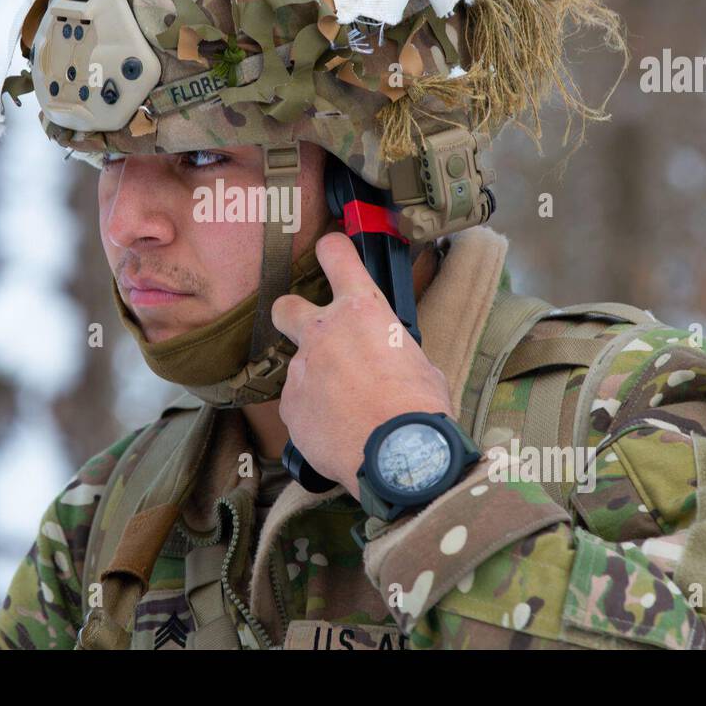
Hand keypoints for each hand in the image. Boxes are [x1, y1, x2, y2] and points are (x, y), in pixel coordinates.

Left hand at [271, 231, 454, 494]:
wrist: (397, 455)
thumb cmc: (419, 409)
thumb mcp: (419, 365)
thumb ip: (392, 351)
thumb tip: (390, 361)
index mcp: (362, 311)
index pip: (336, 256)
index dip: (332, 250)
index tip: (330, 250)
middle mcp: (323, 332)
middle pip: (286, 307)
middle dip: (293, 315)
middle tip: (311, 333)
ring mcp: (301, 369)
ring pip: (300, 367)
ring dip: (317, 381)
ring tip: (346, 411)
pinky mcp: (290, 406)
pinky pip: (298, 403)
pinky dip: (313, 414)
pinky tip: (336, 431)